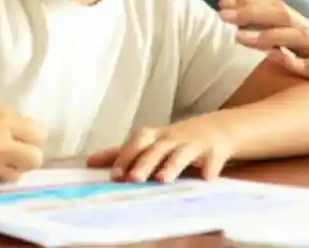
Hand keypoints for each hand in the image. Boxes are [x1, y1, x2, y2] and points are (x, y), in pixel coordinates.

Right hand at [0, 104, 45, 182]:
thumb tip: (21, 134)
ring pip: (21, 173)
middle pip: (35, 157)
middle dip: (29, 154)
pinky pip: (2, 181)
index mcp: (0, 117)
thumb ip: (2, 122)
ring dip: (15, 168)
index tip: (24, 136)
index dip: (32, 136)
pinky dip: (0, 176)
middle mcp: (0, 141)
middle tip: (16, 150)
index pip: (38, 132)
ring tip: (0, 160)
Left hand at [87, 116, 235, 181]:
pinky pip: (213, 158)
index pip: (139, 142)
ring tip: (163, 180)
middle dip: (145, 163)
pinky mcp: (215, 151)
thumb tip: (90, 162)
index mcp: (157, 137)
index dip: (127, 156)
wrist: (218, 128)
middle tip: (133, 179)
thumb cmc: (177, 140)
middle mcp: (174, 138)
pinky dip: (210, 167)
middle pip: (158, 148)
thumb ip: (123, 153)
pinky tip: (206, 177)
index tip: (115, 174)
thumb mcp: (151, 143)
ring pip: (183, 153)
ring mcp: (195, 144)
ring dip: (173, 165)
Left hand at [219, 0, 308, 124]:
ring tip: (239, 37)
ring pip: (299, 36)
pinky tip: (278, 58)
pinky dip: (298, 61)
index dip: (251, 3)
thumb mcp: (307, 57)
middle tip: (222, 13)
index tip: (223, 3)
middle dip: (252, 11)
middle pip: (284, 14)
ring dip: (268, 34)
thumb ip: (284, 46)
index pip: (278, 7)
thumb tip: (250, 38)